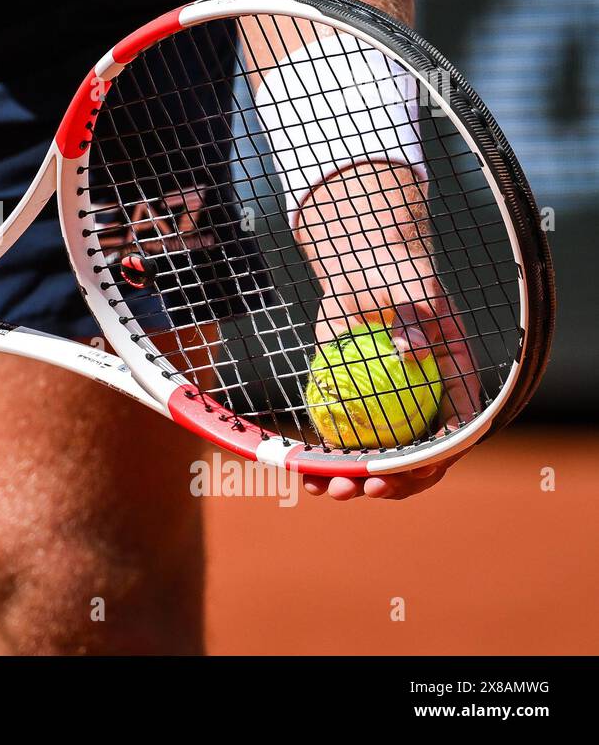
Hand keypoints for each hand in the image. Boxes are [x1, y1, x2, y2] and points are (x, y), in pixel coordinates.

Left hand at [295, 161, 482, 499]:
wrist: (363, 268)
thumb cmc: (397, 274)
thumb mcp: (413, 290)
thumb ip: (416, 318)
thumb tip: (411, 352)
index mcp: (455, 385)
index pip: (453, 434)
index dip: (432, 461)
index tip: (403, 474)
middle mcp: (427, 404)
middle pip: (416, 461)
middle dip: (390, 484)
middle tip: (359, 488)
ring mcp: (392, 410)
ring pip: (378, 460)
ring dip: (353, 481)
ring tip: (326, 491)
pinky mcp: (358, 405)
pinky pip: (345, 440)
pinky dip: (326, 460)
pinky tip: (303, 475)